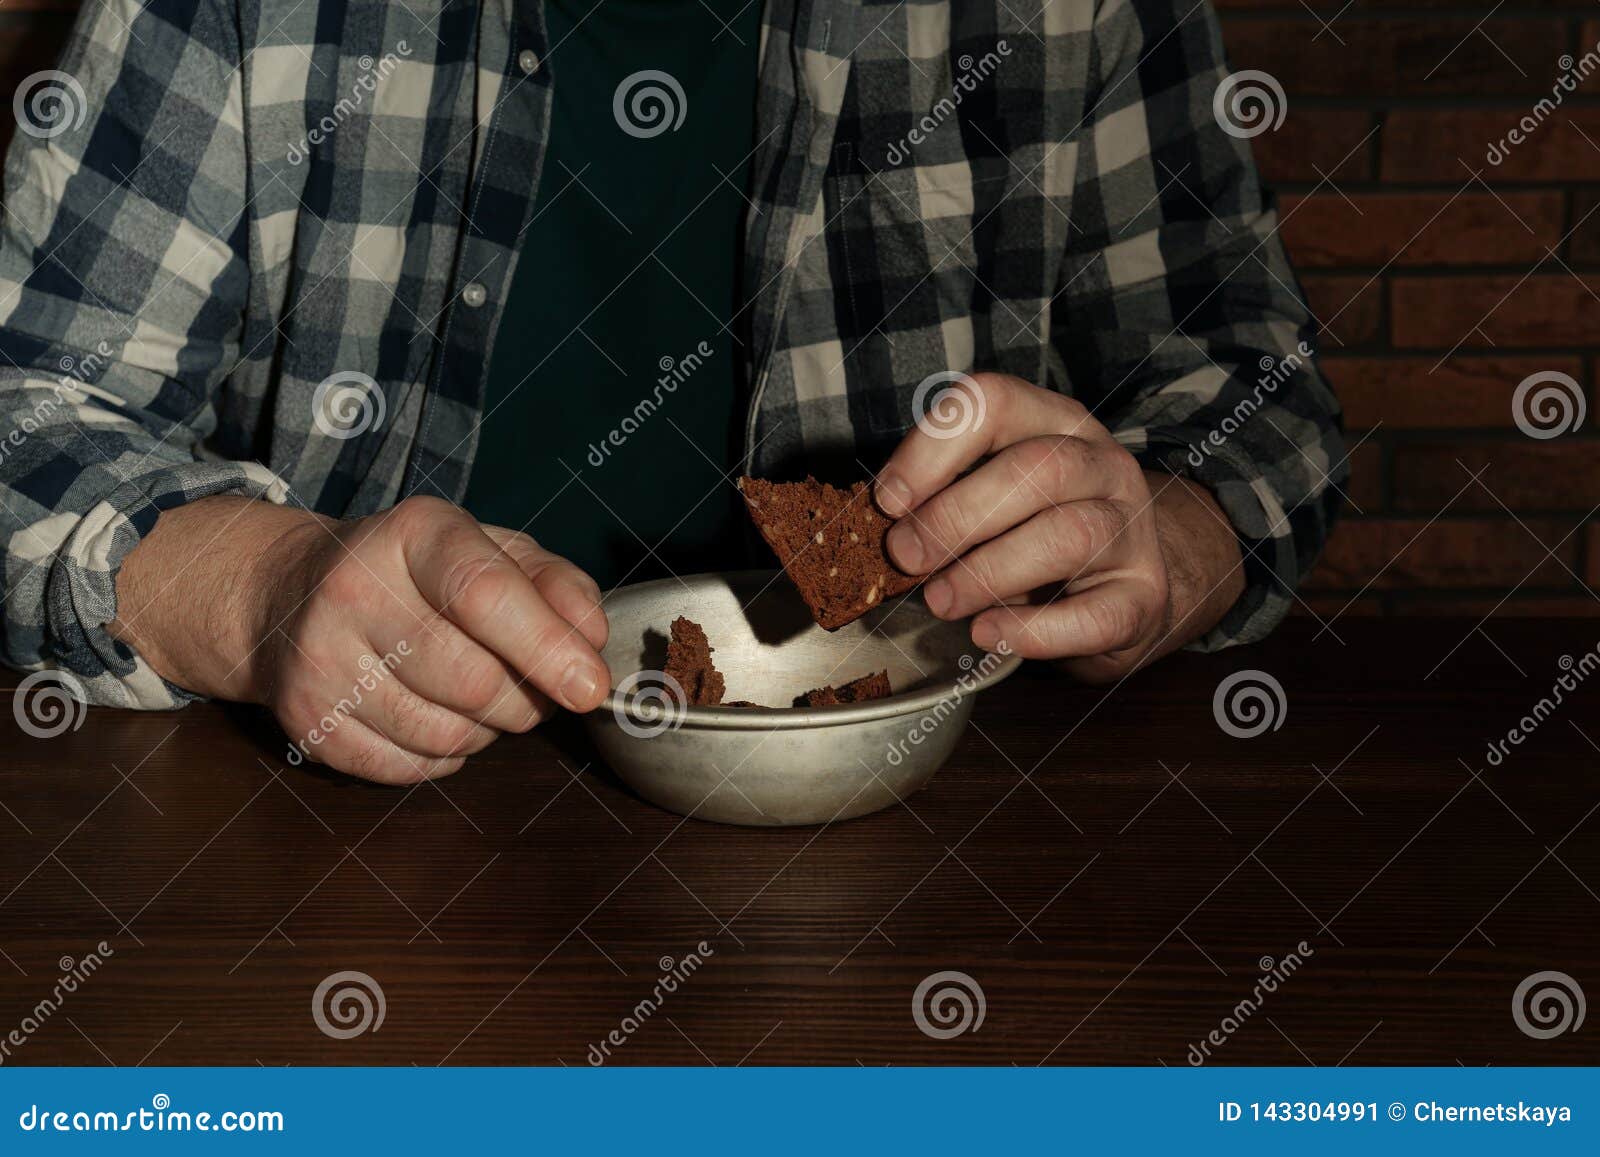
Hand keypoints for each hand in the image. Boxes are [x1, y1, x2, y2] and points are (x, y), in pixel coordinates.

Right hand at [113, 495, 609, 782]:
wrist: (290, 593)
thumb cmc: (421, 574)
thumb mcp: (494, 552)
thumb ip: (558, 585)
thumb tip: (593, 639)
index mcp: (415, 534)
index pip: (485, 594)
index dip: (548, 647)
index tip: (590, 687)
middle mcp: (355, 589)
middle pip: (474, 681)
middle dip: (524, 701)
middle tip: (527, 687)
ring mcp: (321, 658)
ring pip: (445, 735)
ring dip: (486, 731)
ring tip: (474, 696)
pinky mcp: (306, 719)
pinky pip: (408, 769)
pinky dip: (441, 758)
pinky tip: (432, 716)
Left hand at [875, 372, 1243, 681]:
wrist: (1128, 588)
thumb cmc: (1039, 537)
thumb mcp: (994, 498)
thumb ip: (945, 500)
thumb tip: (888, 530)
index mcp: (1054, 424)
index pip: (994, 402)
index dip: (932, 448)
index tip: (889, 501)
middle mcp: (1102, 465)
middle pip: (1035, 468)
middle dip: (955, 516)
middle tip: (906, 558)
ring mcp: (1132, 530)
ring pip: (1068, 535)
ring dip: (988, 572)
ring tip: (940, 601)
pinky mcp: (1144, 598)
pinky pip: (1093, 615)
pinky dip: (1032, 630)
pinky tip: (988, 633)